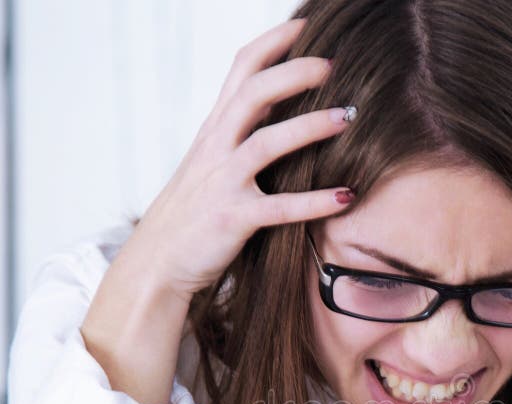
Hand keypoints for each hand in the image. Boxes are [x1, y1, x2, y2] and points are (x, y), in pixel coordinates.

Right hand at [125, 17, 353, 302]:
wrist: (157, 262)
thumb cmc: (189, 216)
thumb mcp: (208, 167)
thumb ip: (236, 138)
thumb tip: (272, 115)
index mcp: (214, 132)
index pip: (240, 71)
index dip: (272, 44)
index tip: (304, 26)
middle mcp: (216, 149)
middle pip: (252, 93)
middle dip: (293, 73)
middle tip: (332, 65)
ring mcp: (223, 182)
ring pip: (266, 143)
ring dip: (308, 127)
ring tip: (347, 117)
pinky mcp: (232, 218)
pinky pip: (280, 207)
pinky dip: (315, 202)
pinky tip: (346, 196)